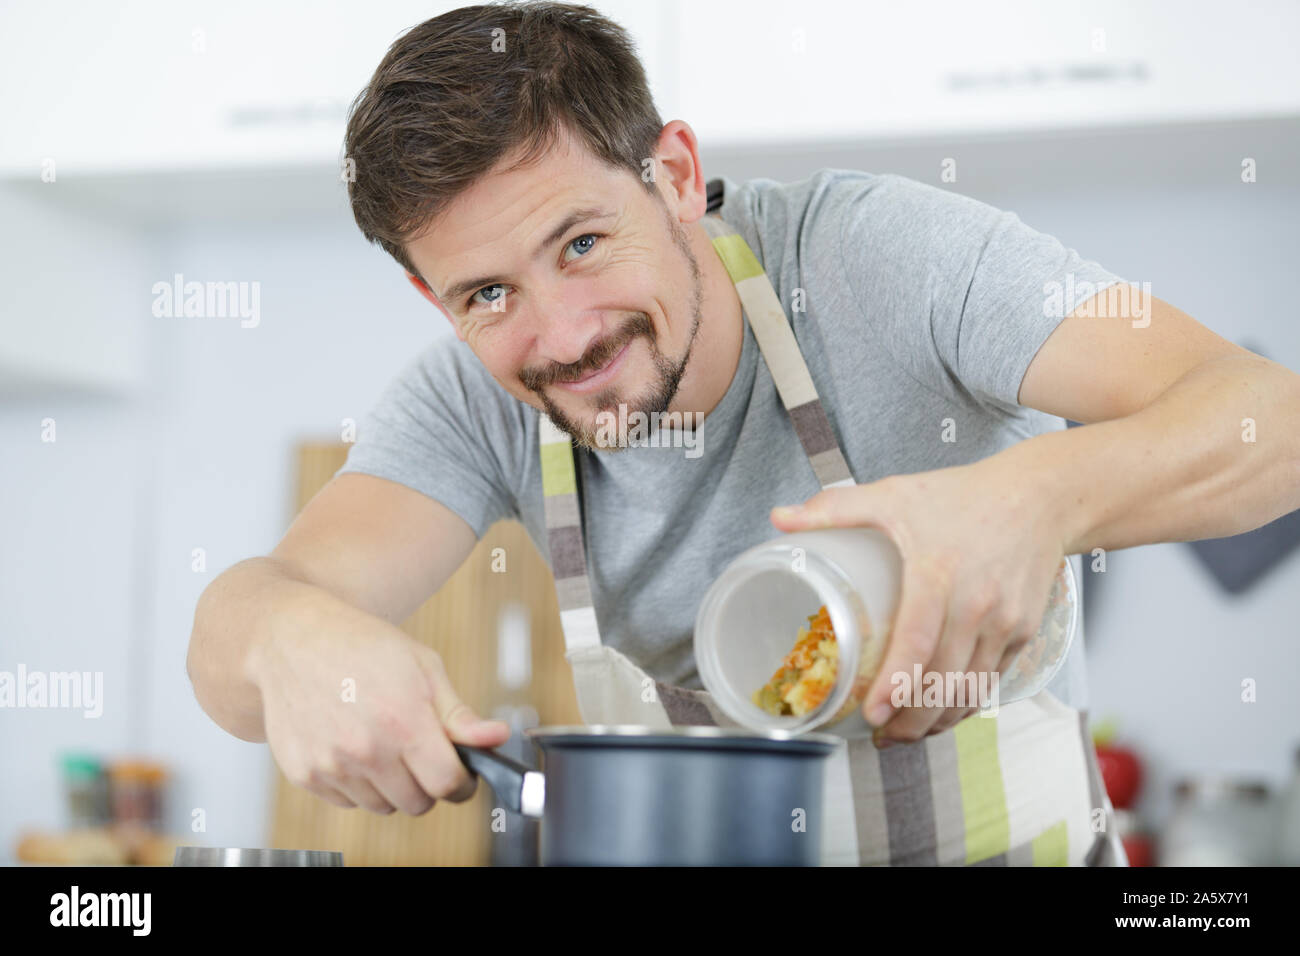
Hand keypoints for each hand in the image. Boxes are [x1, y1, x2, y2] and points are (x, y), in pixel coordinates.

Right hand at [250, 600, 510, 813]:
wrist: (291, 639)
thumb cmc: (362, 646)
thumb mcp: (423, 667)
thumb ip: (460, 714)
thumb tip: (497, 738)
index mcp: (403, 720)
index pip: (447, 784)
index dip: (462, 782)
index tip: (461, 773)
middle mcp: (366, 749)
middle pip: (417, 802)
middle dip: (427, 783)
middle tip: (420, 752)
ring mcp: (331, 765)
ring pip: (382, 805)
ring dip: (392, 785)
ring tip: (384, 744)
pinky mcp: (304, 774)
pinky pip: (347, 801)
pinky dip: (357, 784)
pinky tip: (353, 746)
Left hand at [770, 462, 1066, 746]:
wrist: (1039, 497)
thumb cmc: (961, 496)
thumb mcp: (894, 493)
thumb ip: (834, 508)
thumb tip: (777, 519)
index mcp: (938, 573)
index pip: (918, 642)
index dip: (895, 685)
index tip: (872, 715)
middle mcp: (977, 604)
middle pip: (944, 681)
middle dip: (911, 720)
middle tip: (879, 735)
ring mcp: (1005, 622)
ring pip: (970, 690)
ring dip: (937, 721)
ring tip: (905, 733)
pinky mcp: (1023, 632)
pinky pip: (992, 682)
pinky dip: (966, 705)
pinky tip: (941, 712)